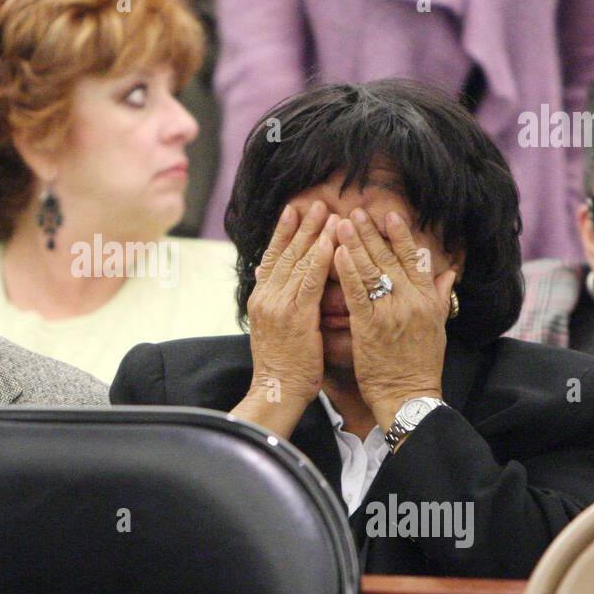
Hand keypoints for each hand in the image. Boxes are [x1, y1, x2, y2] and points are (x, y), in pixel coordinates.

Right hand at [233, 200, 337, 436]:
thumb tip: (273, 280)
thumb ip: (275, 303)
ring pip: (298, 261)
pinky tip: (331, 242)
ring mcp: (279, 305)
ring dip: (314, 235)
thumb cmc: (281, 366)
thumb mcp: (272, 329)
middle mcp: (266, 296)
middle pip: (285, 253)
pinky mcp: (295, 316)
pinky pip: (310, 281)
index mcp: (261, 299)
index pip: (272, 258)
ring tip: (328, 213)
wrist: (276, 391)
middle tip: (314, 202)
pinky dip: (320, 259)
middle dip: (301, 226)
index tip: (293, 211)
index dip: (283, 232)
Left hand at [334, 208, 455, 430]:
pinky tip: (337, 254)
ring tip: (340, 223)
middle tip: (355, 211)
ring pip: (371, 271)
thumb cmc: (421, 365)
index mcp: (427, 299)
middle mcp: (411, 301)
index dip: (400, 236)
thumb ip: (440, 296)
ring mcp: (390, 312)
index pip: (414, 260)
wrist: (410, 396)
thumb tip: (448, 271)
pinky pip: (356, 293)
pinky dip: (347, 271)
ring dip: (355, 244)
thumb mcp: (438, 328)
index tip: (389, 216)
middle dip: (370, 233)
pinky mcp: (369, 326)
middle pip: (388, 259)